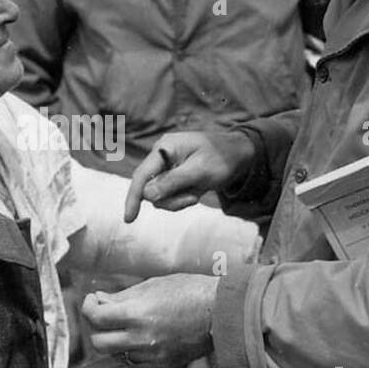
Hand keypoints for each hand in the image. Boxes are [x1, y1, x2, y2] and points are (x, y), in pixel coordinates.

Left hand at [81, 274, 217, 367]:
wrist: (222, 312)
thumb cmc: (189, 291)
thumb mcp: (152, 286)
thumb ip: (123, 296)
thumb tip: (99, 301)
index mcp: (138, 313)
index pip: (95, 317)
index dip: (88, 307)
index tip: (93, 300)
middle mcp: (141, 338)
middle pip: (99, 342)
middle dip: (97, 327)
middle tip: (105, 314)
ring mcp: (152, 354)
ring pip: (114, 355)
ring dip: (113, 339)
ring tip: (125, 324)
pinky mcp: (162, 364)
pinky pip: (133, 363)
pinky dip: (130, 352)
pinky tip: (139, 338)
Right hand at [123, 131, 255, 222]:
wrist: (239, 155)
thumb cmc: (221, 158)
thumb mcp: (200, 171)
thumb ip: (173, 182)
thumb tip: (148, 195)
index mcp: (164, 148)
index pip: (142, 175)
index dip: (133, 197)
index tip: (129, 219)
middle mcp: (161, 157)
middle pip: (150, 189)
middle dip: (170, 199)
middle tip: (193, 198)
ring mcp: (167, 168)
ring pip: (159, 196)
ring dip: (178, 200)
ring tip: (197, 192)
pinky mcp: (173, 177)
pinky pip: (169, 196)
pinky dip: (182, 199)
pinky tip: (196, 191)